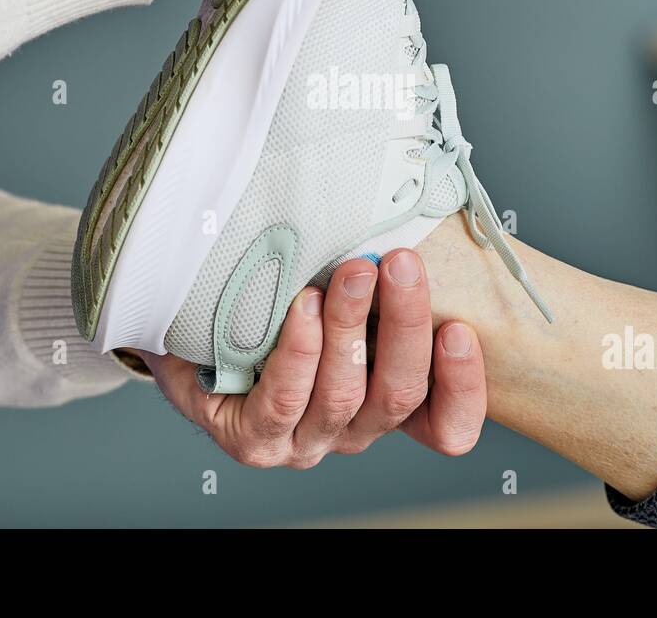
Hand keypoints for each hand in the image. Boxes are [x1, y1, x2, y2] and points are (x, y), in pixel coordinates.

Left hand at [137, 249, 486, 468]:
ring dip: (350, 327)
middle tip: (402, 264)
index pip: (447, 425)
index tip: (461, 331)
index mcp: (388, 401)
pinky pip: (284, 401)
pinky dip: (299, 351)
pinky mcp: (255, 441)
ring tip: (352, 272)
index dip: (462, 386)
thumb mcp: (344, 292)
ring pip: (343, 394)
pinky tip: (303, 308)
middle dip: (406, 324)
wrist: (194, 331)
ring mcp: (304, 441)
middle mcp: (354, 429)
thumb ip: (384, 278)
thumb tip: (420, 215)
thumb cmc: (280, 307)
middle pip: (399, 395)